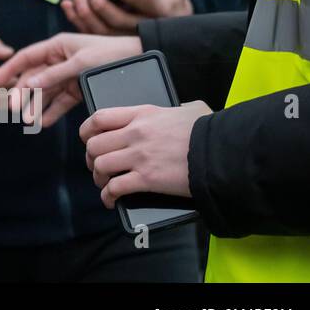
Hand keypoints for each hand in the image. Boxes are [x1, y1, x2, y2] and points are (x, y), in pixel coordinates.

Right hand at [0, 32, 142, 127]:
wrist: (139, 59)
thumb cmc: (110, 54)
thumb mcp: (81, 63)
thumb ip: (54, 74)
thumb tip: (29, 84)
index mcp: (56, 46)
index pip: (26, 57)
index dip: (9, 69)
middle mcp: (58, 59)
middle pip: (33, 77)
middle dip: (23, 93)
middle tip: (14, 110)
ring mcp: (67, 75)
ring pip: (45, 91)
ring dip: (36, 105)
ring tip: (29, 121)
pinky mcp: (78, 88)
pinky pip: (60, 100)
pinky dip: (52, 110)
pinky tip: (44, 122)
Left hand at [62, 0, 192, 34]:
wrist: (166, 19)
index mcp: (164, 11)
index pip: (151, 7)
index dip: (136, 0)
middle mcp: (146, 27)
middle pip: (121, 22)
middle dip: (102, 7)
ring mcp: (128, 38)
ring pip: (104, 32)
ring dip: (86, 15)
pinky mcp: (112, 42)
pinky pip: (92, 34)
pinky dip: (77, 20)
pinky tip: (69, 5)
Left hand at [81, 101, 211, 206]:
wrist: (222, 153)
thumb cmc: (211, 131)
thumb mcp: (191, 109)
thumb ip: (178, 108)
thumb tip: (181, 110)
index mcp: (142, 114)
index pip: (99, 117)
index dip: (87, 130)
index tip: (88, 138)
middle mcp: (135, 133)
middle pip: (94, 144)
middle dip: (91, 157)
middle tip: (97, 165)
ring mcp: (139, 156)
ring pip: (100, 166)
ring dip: (98, 177)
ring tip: (104, 183)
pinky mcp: (147, 179)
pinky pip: (115, 188)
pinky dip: (108, 196)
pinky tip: (111, 200)